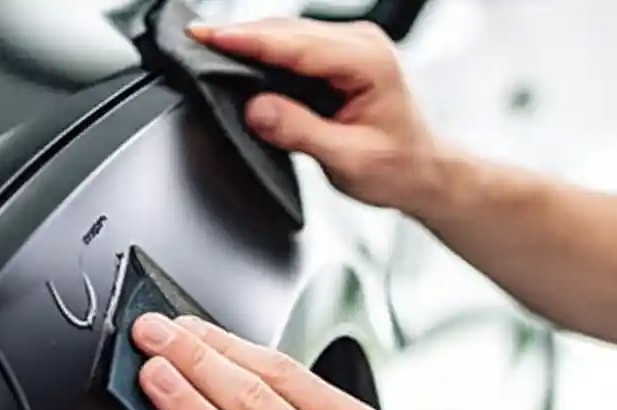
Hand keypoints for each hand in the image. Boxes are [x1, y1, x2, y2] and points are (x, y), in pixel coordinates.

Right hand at [189, 18, 447, 214]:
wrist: (423, 171)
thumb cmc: (398, 167)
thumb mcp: (348, 159)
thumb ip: (301, 132)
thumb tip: (258, 109)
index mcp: (367, 63)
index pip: (294, 44)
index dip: (246, 39)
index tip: (208, 37)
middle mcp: (361, 45)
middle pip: (286, 30)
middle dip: (238, 35)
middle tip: (193, 39)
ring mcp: (352, 47)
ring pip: (287, 34)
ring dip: (248, 41)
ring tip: (208, 46)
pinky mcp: (340, 56)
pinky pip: (295, 46)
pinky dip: (265, 51)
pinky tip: (241, 58)